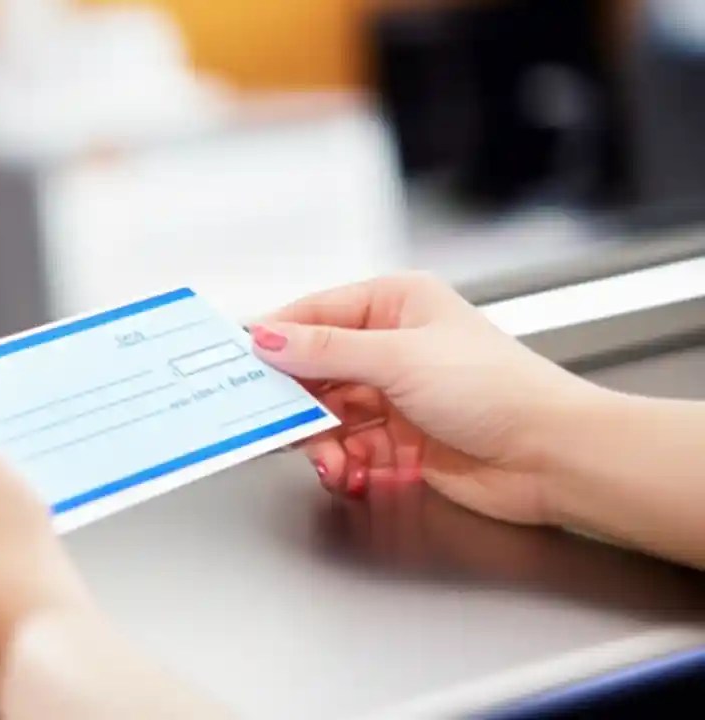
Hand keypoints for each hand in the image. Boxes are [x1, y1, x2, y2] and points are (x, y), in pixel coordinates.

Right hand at [249, 272, 599, 524]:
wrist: (552, 457)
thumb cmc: (496, 389)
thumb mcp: (399, 359)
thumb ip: (325, 351)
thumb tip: (267, 336)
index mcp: (395, 305)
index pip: (314, 314)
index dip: (275, 337)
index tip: (236, 361)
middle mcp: (391, 346)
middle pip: (314, 371)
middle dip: (295, 402)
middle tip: (270, 424)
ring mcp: (394, 396)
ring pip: (326, 416)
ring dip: (320, 442)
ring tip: (329, 461)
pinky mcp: (399, 441)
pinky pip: (347, 449)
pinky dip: (341, 464)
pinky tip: (350, 474)